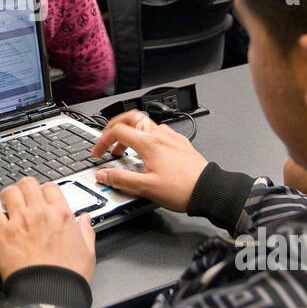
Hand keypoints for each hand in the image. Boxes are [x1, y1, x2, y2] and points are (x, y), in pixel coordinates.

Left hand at [0, 178, 95, 281]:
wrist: (49, 294)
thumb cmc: (68, 277)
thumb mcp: (87, 252)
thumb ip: (86, 231)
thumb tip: (85, 220)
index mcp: (61, 215)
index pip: (50, 187)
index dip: (45, 191)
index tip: (41, 198)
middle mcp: (40, 213)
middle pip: (27, 183)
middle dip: (24, 189)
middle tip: (22, 198)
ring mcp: (20, 222)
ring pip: (9, 192)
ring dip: (6, 197)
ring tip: (5, 205)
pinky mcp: (3, 235)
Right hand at [90, 110, 207, 212]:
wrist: (208, 190)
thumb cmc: (181, 189)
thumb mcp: (146, 188)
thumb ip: (121, 179)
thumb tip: (102, 174)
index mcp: (149, 143)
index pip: (117, 131)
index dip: (102, 141)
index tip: (98, 153)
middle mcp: (160, 135)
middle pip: (131, 117)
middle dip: (115, 126)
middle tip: (108, 139)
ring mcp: (171, 137)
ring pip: (145, 124)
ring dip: (131, 133)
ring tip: (127, 150)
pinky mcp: (180, 142)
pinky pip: (159, 132)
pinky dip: (147, 137)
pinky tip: (148, 152)